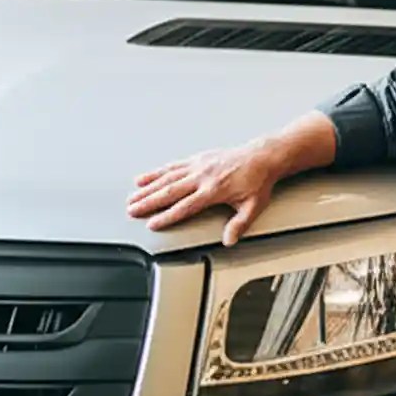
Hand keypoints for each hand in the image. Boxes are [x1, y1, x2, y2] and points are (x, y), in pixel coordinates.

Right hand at [127, 138, 284, 246]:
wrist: (263, 156)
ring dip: (148, 188)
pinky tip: (144, 178)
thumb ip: (240, 224)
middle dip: (149, 202)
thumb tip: (230, 239)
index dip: (167, 216)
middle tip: (132, 210)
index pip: (186, 206)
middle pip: (170, 191)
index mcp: (214, 190)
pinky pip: (172, 166)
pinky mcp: (197, 159)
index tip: (153, 223)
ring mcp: (198, 166)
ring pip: (167, 178)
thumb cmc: (258, 180)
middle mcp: (203, 176)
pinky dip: (156, 172)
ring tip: (132, 197)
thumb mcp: (254, 205)